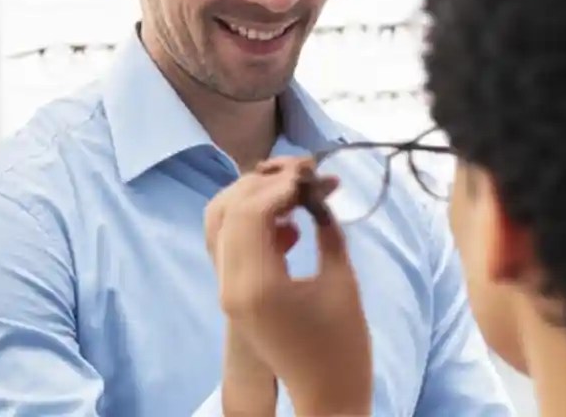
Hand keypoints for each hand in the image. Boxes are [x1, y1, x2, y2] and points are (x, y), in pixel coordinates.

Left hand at [204, 156, 371, 416]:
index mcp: (255, 285)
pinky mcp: (232, 294)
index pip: (249, 211)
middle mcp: (230, 285)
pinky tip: (288, 220)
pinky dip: (251, 221)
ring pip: (220, 223)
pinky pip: (229, 243)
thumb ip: (326, 230)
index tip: (312, 174)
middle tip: (303, 172)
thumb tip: (316, 193)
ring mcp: (226, 290)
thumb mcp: (343, 282)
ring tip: (293, 190)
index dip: (279, 183)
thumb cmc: (344, 347)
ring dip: (252, 198)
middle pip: (228, 210)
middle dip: (264, 182)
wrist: (326, 398)